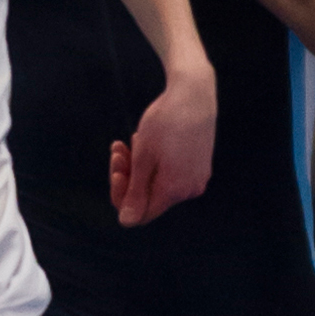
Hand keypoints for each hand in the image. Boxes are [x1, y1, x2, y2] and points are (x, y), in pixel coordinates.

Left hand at [109, 64, 216, 225]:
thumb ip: (135, 192)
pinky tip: (147, 139)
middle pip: (148, 196)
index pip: (140, 212)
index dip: (122, 195)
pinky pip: (171, 172)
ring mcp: (197, 177)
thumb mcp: (143, 157)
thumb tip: (126, 222)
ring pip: (158, 182)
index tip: (115, 169)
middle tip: (118, 150)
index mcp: (174, 191)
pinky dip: (155, 161)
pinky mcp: (199, 165)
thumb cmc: (165, 122)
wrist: (193, 93)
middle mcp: (189, 190)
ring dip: (139, 165)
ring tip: (131, 140)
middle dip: (128, 176)